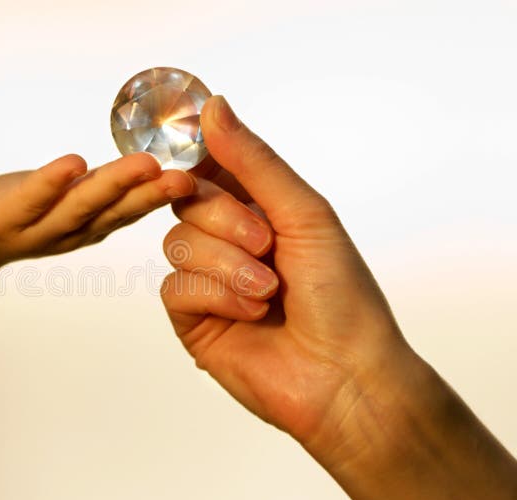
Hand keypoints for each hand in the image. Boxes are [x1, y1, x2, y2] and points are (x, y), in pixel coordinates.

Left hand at [0, 152, 195, 275]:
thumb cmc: (15, 213)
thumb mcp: (67, 202)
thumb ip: (102, 191)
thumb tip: (145, 170)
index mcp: (87, 225)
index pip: (130, 209)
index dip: (164, 197)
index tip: (201, 181)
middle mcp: (69, 231)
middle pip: (115, 211)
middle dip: (152, 195)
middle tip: (188, 180)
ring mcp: (37, 226)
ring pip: (80, 206)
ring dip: (113, 187)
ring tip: (144, 166)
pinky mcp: (3, 216)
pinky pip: (31, 198)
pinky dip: (51, 182)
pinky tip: (72, 163)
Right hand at [161, 95, 411, 448]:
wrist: (344, 376)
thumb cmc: (341, 296)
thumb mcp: (303, 213)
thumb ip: (253, 162)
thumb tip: (214, 105)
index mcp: (259, 208)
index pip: (210, 166)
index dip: (198, 159)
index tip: (196, 160)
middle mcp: (229, 240)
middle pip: (186, 201)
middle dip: (227, 222)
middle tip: (267, 245)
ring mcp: (208, 279)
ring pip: (176, 243)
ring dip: (228, 266)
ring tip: (268, 292)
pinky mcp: (192, 318)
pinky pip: (174, 287)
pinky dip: (216, 297)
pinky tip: (252, 315)